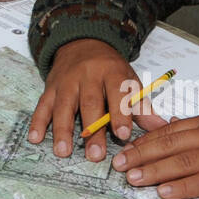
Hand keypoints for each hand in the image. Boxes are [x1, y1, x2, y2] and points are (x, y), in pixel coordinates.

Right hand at [27, 39, 167, 161]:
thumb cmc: (110, 69)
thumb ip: (142, 106)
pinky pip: (43, 105)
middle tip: (95, 155)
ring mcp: (66, 82)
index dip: (120, 114)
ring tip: (63, 151)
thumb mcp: (129, 80)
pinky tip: (36, 138)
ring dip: (63, 130)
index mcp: (112, 72)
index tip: (124, 136)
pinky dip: (38, 122)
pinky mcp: (50, 87)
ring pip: (64, 106)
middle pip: (89, 104)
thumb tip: (162, 128)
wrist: (83, 42)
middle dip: (92, 131)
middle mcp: (87, 75)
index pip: (117, 93)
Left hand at [112, 109, 198, 198]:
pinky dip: (181, 187)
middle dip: (141, 154)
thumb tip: (173, 125)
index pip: (169, 130)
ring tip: (133, 178)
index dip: (145, 140)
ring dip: (153, 171)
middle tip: (119, 164)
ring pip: (181, 163)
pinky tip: (163, 191)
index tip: (127, 148)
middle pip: (169, 145)